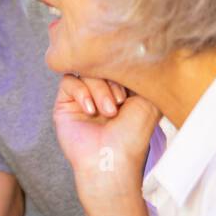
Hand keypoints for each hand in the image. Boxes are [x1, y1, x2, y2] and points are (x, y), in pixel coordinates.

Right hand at [52, 75, 160, 195]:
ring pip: (85, 72)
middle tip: (121, 102)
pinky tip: (90, 111)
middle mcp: (103, 91)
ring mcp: (83, 97)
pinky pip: (69, 82)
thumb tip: (137, 56)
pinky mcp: (65, 103)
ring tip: (108, 111)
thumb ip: (146, 77)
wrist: (111, 160)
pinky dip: (81, 93)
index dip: (125, 70)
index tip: (133, 92)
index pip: (119, 63)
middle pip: (101, 64)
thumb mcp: (150, 102)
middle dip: (113, 81)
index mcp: (123, 90)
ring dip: (99, 89)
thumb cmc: (132, 137)